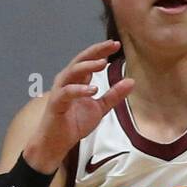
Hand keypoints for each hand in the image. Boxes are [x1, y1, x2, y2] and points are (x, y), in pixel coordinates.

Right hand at [24, 40, 134, 172]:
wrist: (56, 143)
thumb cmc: (74, 123)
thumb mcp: (100, 108)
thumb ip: (114, 95)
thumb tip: (131, 81)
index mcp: (77, 80)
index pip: (89, 60)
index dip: (101, 51)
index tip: (116, 44)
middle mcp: (67, 81)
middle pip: (80, 60)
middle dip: (96, 52)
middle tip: (111, 45)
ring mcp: (60, 91)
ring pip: (71, 72)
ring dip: (87, 66)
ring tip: (102, 63)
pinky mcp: (56, 104)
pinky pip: (66, 93)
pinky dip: (79, 89)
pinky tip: (92, 89)